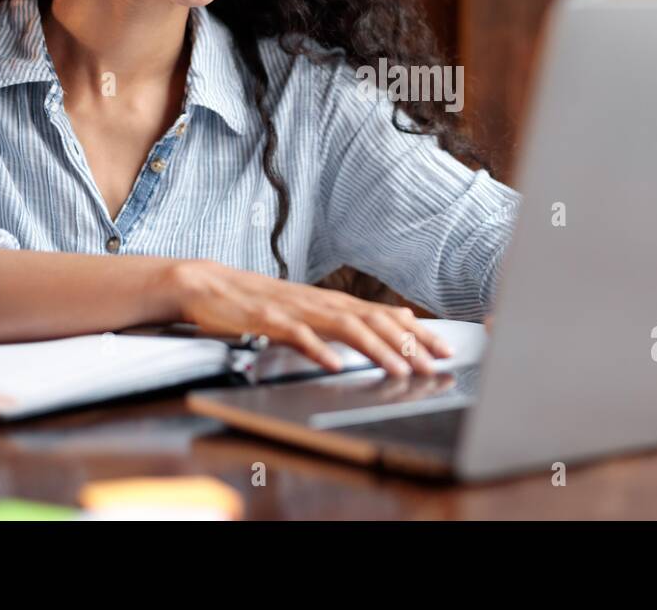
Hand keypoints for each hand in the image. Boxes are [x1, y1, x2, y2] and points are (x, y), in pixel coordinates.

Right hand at [167, 260, 453, 376]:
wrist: (209, 285)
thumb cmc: (262, 302)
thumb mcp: (313, 307)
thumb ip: (352, 315)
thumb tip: (396, 318)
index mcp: (335, 303)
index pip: (387, 316)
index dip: (419, 333)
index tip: (447, 350)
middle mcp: (323, 303)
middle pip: (375, 321)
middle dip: (409, 345)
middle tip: (436, 365)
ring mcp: (298, 311)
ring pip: (345, 328)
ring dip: (377, 349)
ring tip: (400, 370)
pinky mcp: (269, 321)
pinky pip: (298, 336)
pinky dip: (319, 350)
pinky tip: (335, 366)